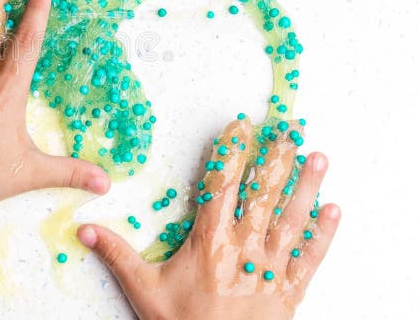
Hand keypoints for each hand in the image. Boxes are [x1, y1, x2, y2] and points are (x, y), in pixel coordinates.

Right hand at [77, 117, 340, 319]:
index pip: (222, 187)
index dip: (232, 153)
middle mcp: (244, 250)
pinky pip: (311, 258)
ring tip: (318, 156)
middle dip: (276, 160)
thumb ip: (117, 254)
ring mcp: (270, 270)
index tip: (241, 127)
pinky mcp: (289, 291)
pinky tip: (335, 210)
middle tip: (289, 130)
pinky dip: (325, 234)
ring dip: (307, 187)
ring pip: (292, 220)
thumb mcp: (144, 290)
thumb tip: (83, 229)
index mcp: (209, 244)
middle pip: (263, 195)